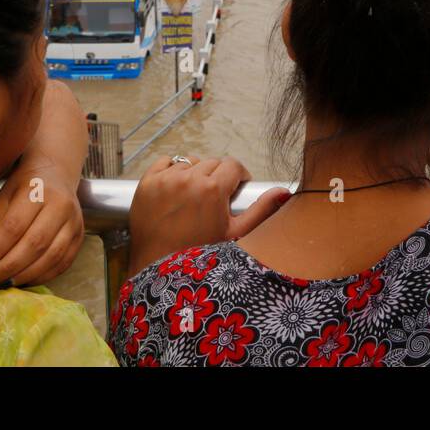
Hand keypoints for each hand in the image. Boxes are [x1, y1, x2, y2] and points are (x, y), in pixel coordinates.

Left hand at [0, 81, 87, 287]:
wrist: (56, 174)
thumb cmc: (23, 186)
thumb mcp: (4, 198)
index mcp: (38, 190)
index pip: (13, 227)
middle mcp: (61, 205)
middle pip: (34, 244)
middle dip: (7, 268)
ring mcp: (75, 222)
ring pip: (51, 257)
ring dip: (25, 276)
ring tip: (3, 285)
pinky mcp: (80, 236)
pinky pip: (63, 263)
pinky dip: (42, 277)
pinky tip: (23, 281)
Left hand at [126, 156, 289, 276]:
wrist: (157, 267)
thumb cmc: (198, 254)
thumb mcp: (234, 234)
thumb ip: (261, 210)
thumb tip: (283, 192)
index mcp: (213, 189)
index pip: (233, 165)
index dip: (237, 176)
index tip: (234, 188)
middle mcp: (188, 178)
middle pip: (212, 163)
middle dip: (216, 177)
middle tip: (213, 199)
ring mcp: (165, 179)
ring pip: (189, 162)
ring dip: (194, 174)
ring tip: (193, 197)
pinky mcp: (147, 182)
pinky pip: (165, 162)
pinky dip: (172, 171)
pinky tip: (175, 189)